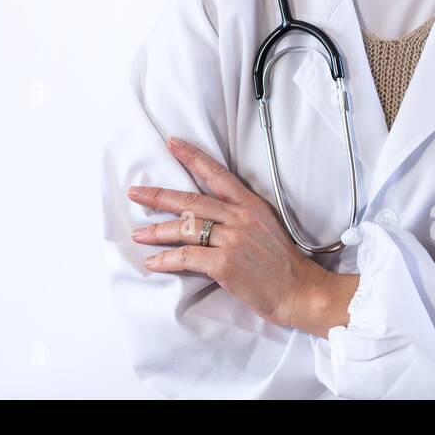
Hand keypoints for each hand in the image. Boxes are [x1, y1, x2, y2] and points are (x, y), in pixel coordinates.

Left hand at [126, 136, 332, 330]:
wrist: (300, 290)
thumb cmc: (282, 262)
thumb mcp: (265, 226)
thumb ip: (239, 215)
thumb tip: (208, 213)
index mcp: (250, 204)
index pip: (216, 173)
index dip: (192, 156)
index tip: (172, 144)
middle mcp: (239, 217)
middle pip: (190, 199)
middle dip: (158, 196)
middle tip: (135, 192)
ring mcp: (232, 240)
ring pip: (184, 228)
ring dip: (157, 231)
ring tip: (138, 234)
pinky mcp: (225, 264)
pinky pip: (187, 257)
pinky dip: (167, 259)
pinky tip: (154, 262)